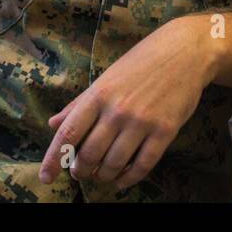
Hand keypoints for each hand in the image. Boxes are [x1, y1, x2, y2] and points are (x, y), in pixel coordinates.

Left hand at [39, 15, 214, 192]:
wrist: (186, 50)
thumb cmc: (142, 61)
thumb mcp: (107, 77)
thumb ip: (80, 103)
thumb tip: (53, 123)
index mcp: (99, 94)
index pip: (68, 133)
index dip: (53, 159)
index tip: (45, 177)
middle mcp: (118, 110)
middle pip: (89, 154)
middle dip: (81, 170)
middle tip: (80, 173)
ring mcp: (142, 121)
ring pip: (114, 163)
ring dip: (103, 176)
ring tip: (101, 176)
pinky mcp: (165, 131)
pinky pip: (143, 165)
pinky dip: (129, 178)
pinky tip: (122, 180)